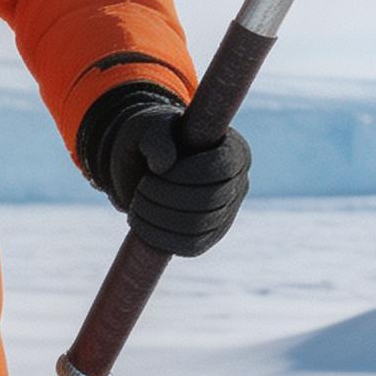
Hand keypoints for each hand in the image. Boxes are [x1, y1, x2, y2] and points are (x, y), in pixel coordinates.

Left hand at [88, 89, 251, 257]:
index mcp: (233, 150)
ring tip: (137, 205)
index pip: (219, 169)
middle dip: (166, 198)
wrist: (142, 164)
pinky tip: (141, 224)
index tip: (152, 172)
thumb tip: (163, 165)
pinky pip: (191, 245)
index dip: (183, 175)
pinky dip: (161, 238)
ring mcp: (227, 212)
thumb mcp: (149, 129)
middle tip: (140, 190)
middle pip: (208, 201)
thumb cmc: (151, 141)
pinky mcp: (209, 235)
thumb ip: (156, 139)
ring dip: (159, 218)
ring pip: (198, 226)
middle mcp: (238, 183)